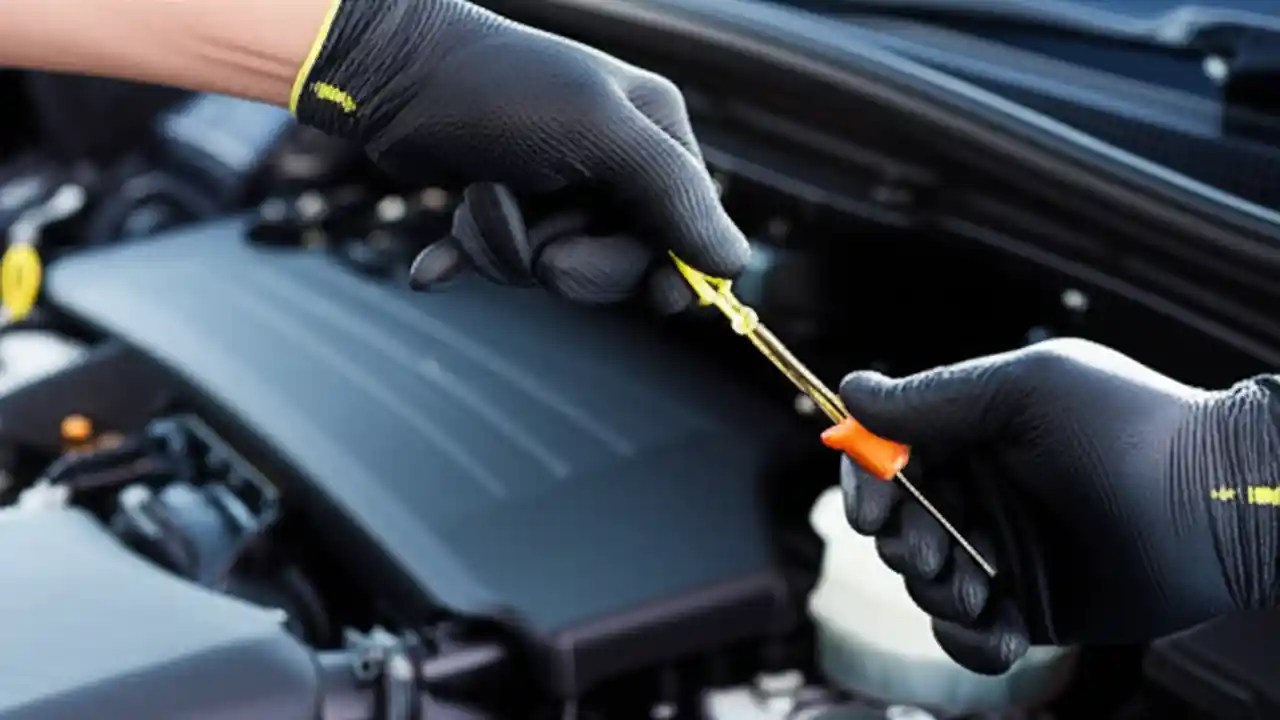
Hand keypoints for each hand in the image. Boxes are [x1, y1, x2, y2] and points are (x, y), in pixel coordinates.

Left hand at [293, 0, 746, 307]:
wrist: (392, 72)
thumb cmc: (498, 91)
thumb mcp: (599, 134)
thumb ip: (672, 194)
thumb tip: (735, 266)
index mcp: (652, 134)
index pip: (686, 229)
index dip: (673, 272)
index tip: (659, 300)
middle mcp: (612, 162)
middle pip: (619, 261)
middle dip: (567, 258)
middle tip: (538, 236)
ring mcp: (557, 186)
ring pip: (553, 267)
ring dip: (507, 249)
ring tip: (481, 199)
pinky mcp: (507, 203)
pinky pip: (502, 259)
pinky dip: (468, 258)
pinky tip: (432, 268)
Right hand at [837, 338, 1279, 673]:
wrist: (1218, 507)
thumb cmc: (1128, 429)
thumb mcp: (1026, 390)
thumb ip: (935, 397)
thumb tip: (851, 389)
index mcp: (974, 434)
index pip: (890, 455)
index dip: (867, 482)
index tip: (872, 511)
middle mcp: (982, 494)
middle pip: (898, 527)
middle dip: (904, 545)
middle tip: (931, 554)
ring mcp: (1006, 554)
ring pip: (926, 586)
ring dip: (938, 593)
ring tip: (980, 591)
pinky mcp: (1033, 609)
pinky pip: (971, 638)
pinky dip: (972, 642)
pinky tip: (1004, 630)